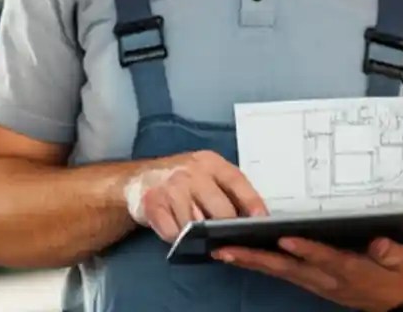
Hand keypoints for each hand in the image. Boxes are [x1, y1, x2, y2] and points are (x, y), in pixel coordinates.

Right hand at [124, 150, 269, 242]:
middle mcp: (191, 171)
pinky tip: (178, 234)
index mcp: (209, 162)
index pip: (236, 181)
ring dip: (201, 236)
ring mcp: (171, 187)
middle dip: (227, 228)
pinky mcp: (153, 203)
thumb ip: (227, 190)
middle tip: (229, 238)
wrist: (140, 179)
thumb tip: (253, 218)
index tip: (263, 220)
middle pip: (221, 209)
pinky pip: (174, 232)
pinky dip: (179, 238)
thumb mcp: (206, 175)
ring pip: (197, 224)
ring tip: (201, 237)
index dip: (252, 202)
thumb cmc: (182, 180)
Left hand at [215, 237, 402, 311]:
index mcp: (351, 270)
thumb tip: (379, 242)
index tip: (286, 239)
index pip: (325, 258)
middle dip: (258, 258)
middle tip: (229, 249)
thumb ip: (392, 251)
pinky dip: (258, 264)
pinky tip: (239, 257)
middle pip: (288, 267)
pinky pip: (280, 273)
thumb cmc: (397, 273)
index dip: (306, 250)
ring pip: (279, 271)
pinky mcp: (309, 282)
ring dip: (250, 262)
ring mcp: (315, 282)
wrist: (397, 299)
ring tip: (224, 252)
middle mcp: (327, 278)